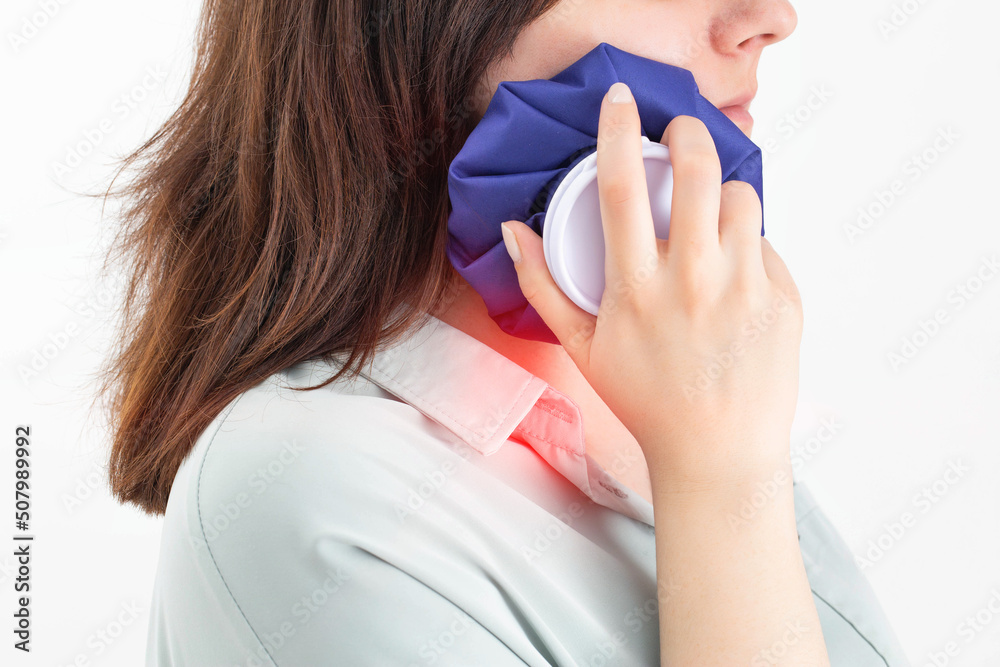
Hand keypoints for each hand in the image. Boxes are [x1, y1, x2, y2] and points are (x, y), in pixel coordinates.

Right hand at [500, 81, 802, 487]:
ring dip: (722, 193)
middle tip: (681, 135)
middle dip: (689, 133)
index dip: (618, 132)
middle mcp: (692, 282)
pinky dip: (747, 246)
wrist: (717, 454)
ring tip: (708, 217)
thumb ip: (542, 286)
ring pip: (741, 197)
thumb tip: (513, 231)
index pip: (623, 188)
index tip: (619, 100)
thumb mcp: (581, 349)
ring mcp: (744, 289)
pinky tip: (732, 276)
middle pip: (697, 171)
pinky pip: (766, 244)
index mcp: (637, 289)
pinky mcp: (783, 300)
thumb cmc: (646, 402)